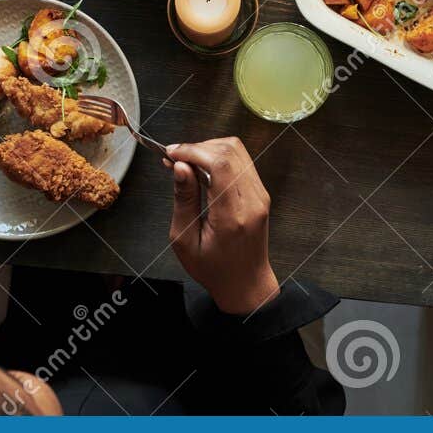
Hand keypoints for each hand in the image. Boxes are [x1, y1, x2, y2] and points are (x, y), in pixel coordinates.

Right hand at [166, 137, 280, 314]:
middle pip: (230, 150)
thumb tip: (180, 166)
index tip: (172, 153)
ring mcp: (260, 195)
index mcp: (233, 215)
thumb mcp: (185, 240)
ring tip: (186, 164)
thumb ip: (184, 200)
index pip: (220, 163)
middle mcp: (253, 200)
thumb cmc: (214, 269)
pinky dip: (218, 158)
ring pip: (237, 151)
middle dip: (198, 147)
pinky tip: (201, 171)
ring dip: (208, 150)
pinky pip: (241, 162)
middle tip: (175, 159)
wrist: (245, 284)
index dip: (193, 150)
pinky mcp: (261, 193)